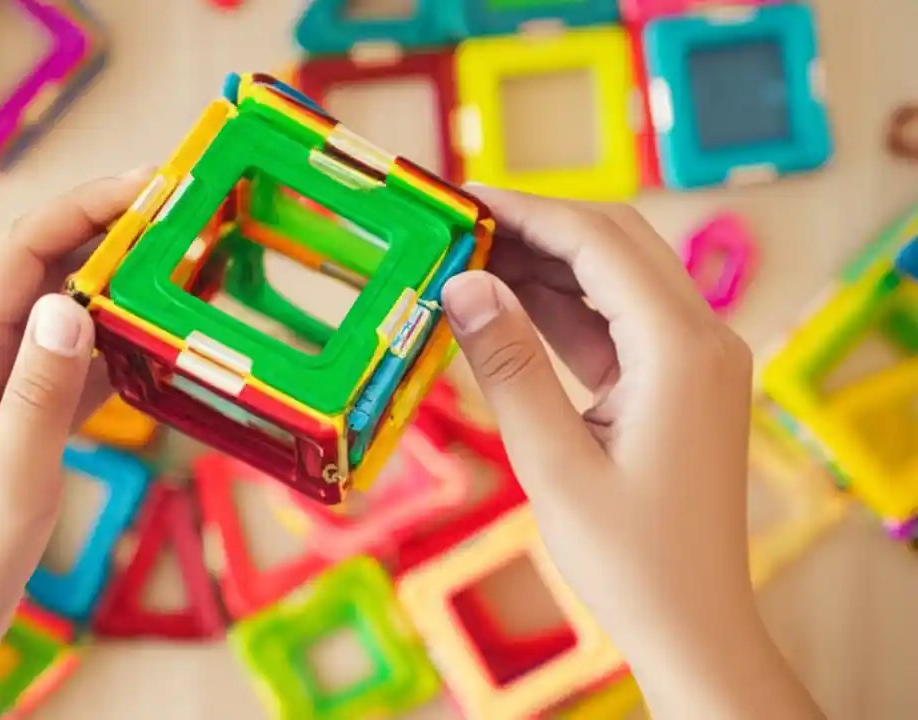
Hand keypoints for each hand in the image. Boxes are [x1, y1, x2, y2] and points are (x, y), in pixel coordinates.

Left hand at [0, 169, 150, 719]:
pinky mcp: (19, 416)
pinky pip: (72, 358)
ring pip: (64, 308)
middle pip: (45, 265)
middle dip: (113, 229)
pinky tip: (160, 341)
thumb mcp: (8, 481)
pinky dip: (118, 340)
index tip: (154, 184)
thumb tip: (71, 303)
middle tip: (189, 213)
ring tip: (188, 266)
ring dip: (122, 282)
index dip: (87, 206)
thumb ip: (40, 393)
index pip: (24, 252)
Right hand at [441, 187, 822, 718]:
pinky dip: (564, 306)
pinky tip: (507, 305)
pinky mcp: (679, 381)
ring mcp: (695, 358)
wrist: (692, 624)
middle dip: (536, 225)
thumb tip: (464, 283)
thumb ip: (508, 364)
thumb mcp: (552, 462)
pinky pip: (617, 320)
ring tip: (468, 259)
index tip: (461, 197)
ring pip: (616, 276)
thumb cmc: (628, 558)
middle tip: (457, 224)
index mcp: (681, 350)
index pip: (598, 243)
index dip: (527, 211)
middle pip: (615, 243)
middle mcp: (702, 338)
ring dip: (547, 262)